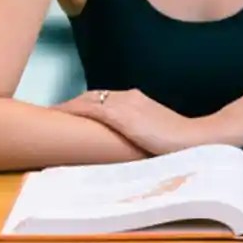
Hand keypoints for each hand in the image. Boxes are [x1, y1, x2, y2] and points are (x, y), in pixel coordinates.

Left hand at [54, 89, 203, 155]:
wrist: (196, 139)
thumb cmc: (179, 142)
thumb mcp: (155, 133)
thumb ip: (139, 132)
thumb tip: (125, 145)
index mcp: (136, 100)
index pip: (102, 99)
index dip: (83, 106)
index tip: (67, 114)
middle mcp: (127, 96)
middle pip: (90, 98)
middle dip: (71, 106)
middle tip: (50, 116)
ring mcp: (124, 104)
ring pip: (86, 102)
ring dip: (67, 110)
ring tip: (47, 119)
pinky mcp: (121, 116)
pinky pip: (89, 111)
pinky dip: (71, 113)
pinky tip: (57, 119)